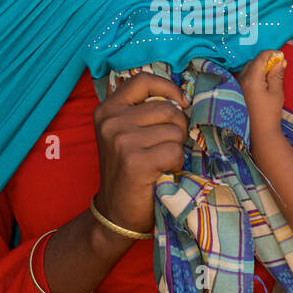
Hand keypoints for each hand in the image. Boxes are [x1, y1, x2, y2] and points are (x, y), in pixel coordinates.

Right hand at [92, 72, 188, 234]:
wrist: (116, 213)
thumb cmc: (130, 171)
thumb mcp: (127, 134)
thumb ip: (144, 112)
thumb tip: (184, 98)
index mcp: (108, 109)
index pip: (143, 80)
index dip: (169, 88)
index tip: (182, 103)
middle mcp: (111, 120)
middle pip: (167, 109)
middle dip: (178, 129)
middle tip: (167, 148)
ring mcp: (121, 139)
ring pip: (174, 131)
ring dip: (177, 148)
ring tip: (162, 162)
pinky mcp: (134, 160)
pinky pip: (175, 151)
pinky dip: (176, 164)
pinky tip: (164, 172)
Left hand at [238, 49, 286, 135]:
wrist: (259, 133)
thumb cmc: (270, 113)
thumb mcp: (276, 92)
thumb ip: (277, 74)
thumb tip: (280, 60)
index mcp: (251, 78)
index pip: (260, 57)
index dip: (272, 54)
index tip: (281, 57)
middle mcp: (240, 79)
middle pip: (252, 62)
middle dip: (265, 60)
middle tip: (277, 67)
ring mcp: (235, 85)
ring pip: (247, 69)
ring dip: (258, 68)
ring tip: (269, 76)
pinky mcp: (235, 91)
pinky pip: (243, 77)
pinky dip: (252, 75)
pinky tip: (260, 84)